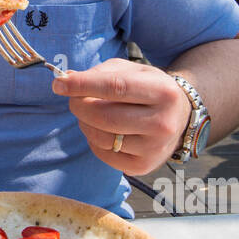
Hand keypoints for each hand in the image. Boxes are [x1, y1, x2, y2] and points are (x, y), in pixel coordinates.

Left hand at [51, 58, 192, 174]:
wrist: (179, 117)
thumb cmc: (149, 89)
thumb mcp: (133, 71)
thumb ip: (100, 73)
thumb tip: (66, 80)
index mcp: (163, 92)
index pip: (115, 87)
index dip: (82, 85)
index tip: (59, 83)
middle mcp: (162, 123)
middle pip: (104, 116)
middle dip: (79, 105)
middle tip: (73, 99)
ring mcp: (153, 148)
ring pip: (100, 137)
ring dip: (84, 122)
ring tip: (89, 112)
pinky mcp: (142, 166)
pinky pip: (103, 153)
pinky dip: (93, 139)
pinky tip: (101, 129)